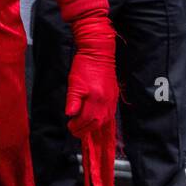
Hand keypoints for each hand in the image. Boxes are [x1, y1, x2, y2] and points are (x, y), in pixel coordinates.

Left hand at [65, 17, 118, 138]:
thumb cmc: (84, 67)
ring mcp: (112, 101)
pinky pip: (110, 115)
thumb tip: (70, 115)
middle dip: (86, 130)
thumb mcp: (74, 83)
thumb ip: (73, 100)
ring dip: (94, 128)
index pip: (87, 120)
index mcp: (95, 99)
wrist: (99, 54)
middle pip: (97, 123)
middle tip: (75, 131)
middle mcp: (106, 102)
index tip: (70, 127)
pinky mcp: (114, 98)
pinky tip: (98, 124)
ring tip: (84, 130)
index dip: (78, 126)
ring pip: (105, 121)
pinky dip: (103, 122)